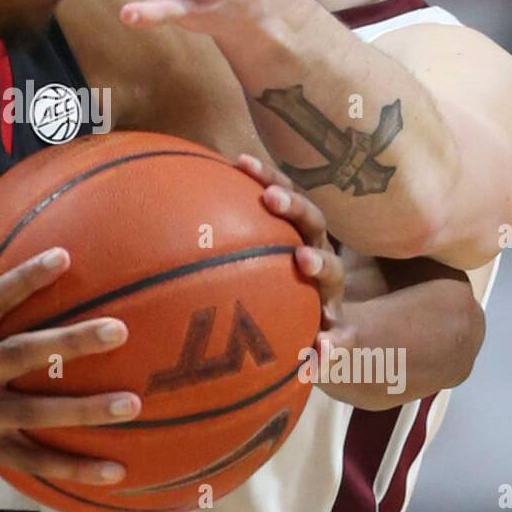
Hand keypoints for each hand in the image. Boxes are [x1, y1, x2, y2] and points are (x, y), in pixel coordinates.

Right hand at [0, 194, 138, 485]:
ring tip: (132, 403)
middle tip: (121, 330)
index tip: (64, 257)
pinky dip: (73, 469)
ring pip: (37, 414)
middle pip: (23, 355)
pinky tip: (116, 471)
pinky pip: (33, 462)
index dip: (25, 280)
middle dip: (72, 343)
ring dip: (86, 411)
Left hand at [234, 154, 356, 394]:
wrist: (323, 335)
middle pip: (314, 223)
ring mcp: (331, 294)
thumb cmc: (274, 292)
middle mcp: (318, 257)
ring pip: (334, 272)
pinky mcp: (340, 332)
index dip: (267, 177)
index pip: (285, 198)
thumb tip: (168, 217)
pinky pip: (343, 338)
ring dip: (321, 263)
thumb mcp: (253, 268)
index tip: (240, 162)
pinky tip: (322, 350)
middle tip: (270, 200)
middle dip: (294, 207)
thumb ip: (222, 245)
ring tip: (304, 260)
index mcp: (297, 236)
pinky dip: (334, 344)